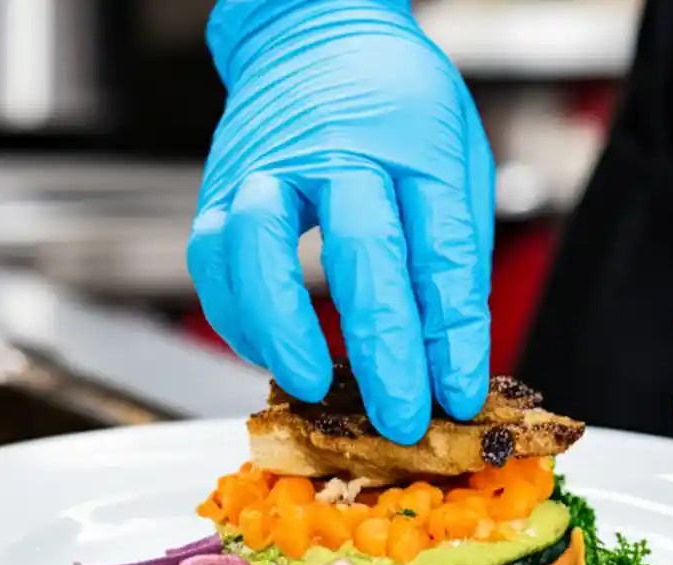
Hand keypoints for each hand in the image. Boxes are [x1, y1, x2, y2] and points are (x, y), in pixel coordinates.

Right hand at [189, 0, 495, 443]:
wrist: (312, 29)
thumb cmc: (393, 100)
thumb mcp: (453, 159)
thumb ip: (450, 252)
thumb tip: (448, 357)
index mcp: (414, 142)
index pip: (443, 248)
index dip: (453, 335)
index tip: (459, 398)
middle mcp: (337, 148)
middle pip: (359, 251)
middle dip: (382, 348)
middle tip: (398, 418)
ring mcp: (269, 164)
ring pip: (256, 247)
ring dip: (282, 327)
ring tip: (314, 384)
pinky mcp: (221, 185)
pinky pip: (213, 258)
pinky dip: (237, 315)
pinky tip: (269, 350)